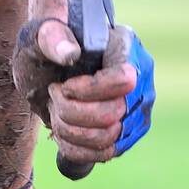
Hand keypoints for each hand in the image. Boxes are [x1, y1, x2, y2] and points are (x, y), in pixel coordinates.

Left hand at [13, 12, 154, 165]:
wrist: (60, 66)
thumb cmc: (54, 45)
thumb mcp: (47, 33)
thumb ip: (54, 38)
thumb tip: (70, 54)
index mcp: (127, 48)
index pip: (122, 80)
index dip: (88, 91)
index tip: (64, 86)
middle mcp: (142, 82)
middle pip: (112, 115)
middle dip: (72, 112)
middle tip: (54, 97)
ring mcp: (137, 113)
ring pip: (106, 138)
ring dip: (70, 131)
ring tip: (56, 112)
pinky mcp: (127, 137)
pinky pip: (103, 154)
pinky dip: (76, 148)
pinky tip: (61, 133)